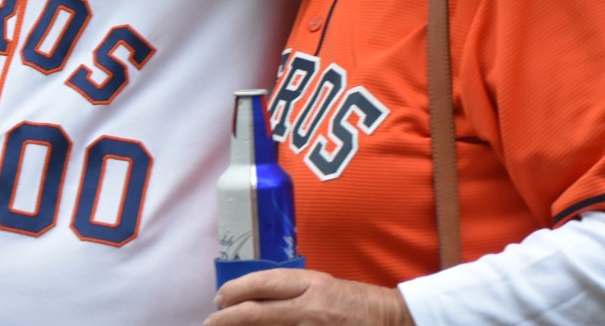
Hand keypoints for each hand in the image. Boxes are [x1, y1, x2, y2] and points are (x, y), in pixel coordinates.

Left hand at [208, 269, 413, 325]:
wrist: (393, 319)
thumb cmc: (354, 302)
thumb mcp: (322, 286)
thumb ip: (291, 291)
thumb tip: (252, 300)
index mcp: (311, 283)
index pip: (263, 284)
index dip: (235, 290)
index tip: (219, 298)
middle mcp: (311, 307)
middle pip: (257, 313)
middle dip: (227, 319)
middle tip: (211, 322)